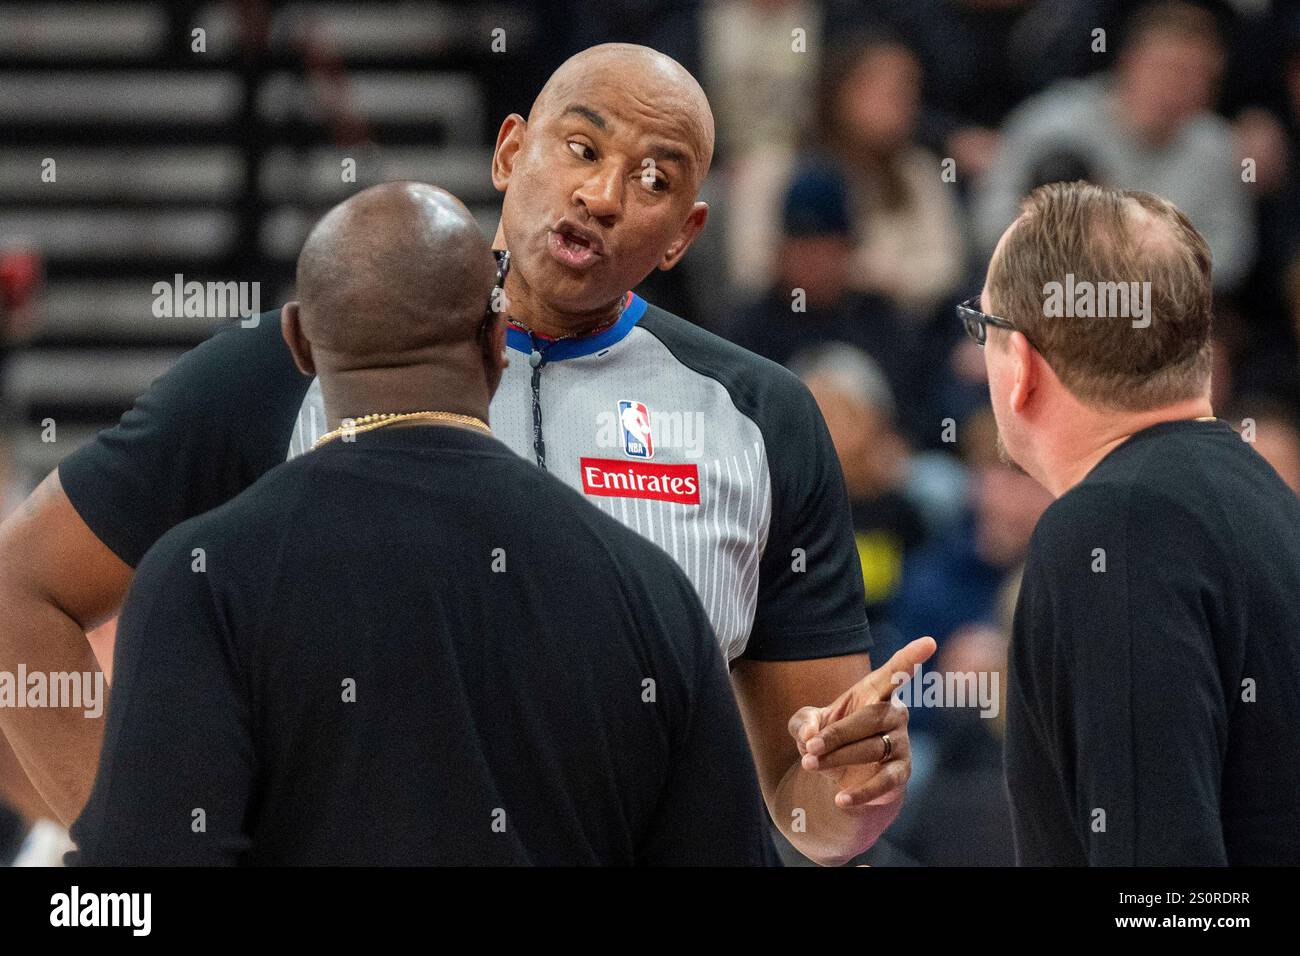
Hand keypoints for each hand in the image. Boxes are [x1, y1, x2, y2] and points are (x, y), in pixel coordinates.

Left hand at [788, 637, 936, 810]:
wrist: (842, 773)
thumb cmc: (829, 736)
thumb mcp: (807, 724)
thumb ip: (803, 722)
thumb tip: (811, 734)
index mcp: (875, 691)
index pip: (895, 672)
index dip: (910, 658)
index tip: (928, 642)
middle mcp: (894, 713)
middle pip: (869, 718)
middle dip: (836, 734)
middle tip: (809, 747)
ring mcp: (901, 742)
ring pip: (872, 749)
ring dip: (838, 758)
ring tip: (810, 764)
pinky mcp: (902, 772)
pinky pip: (884, 782)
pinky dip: (861, 792)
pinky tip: (840, 798)